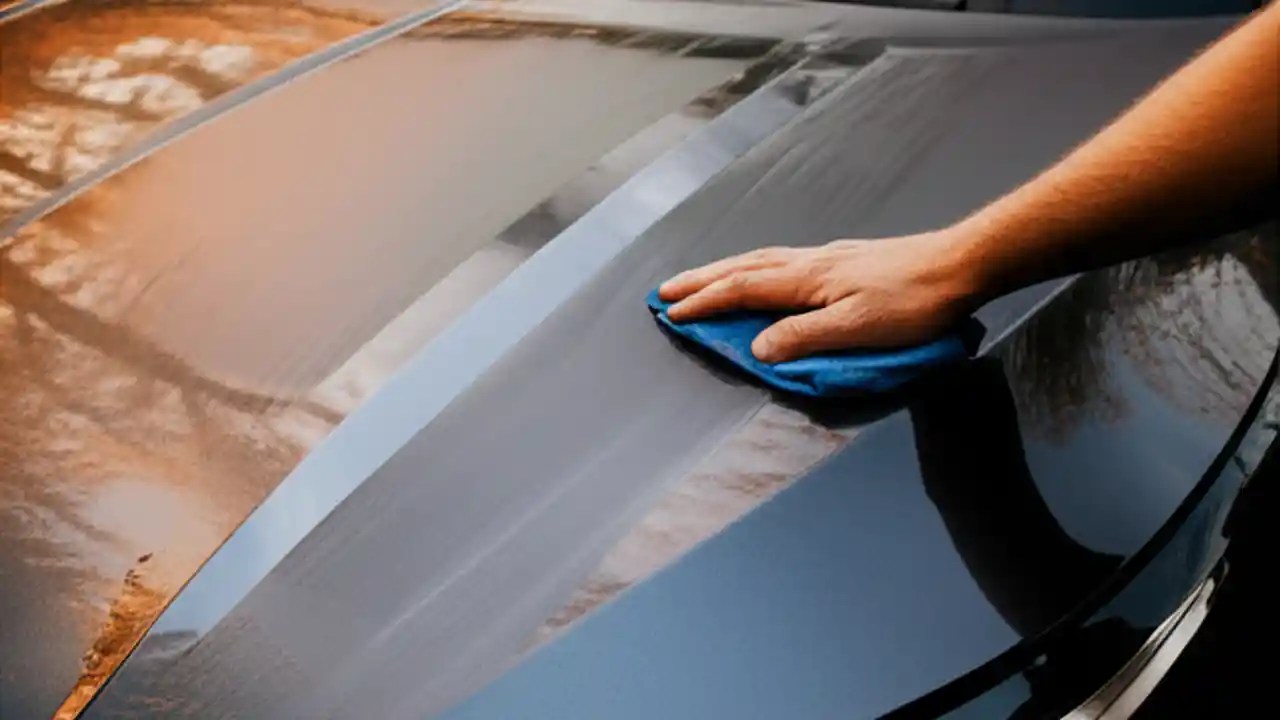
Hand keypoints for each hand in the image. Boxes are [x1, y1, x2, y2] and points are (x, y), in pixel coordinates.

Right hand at [658, 231, 983, 362]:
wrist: (958, 265)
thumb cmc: (912, 301)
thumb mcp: (856, 328)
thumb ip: (804, 338)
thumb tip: (757, 349)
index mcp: (806, 280)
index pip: (742, 290)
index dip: (705, 303)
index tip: (671, 314)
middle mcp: (809, 263)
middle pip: (743, 268)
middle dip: (702, 280)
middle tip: (667, 290)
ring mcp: (826, 258)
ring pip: (761, 260)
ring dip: (725, 271)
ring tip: (701, 279)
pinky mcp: (843, 260)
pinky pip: (782, 260)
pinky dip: (755, 266)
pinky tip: (763, 272)